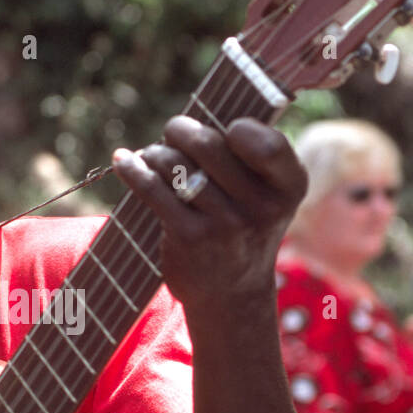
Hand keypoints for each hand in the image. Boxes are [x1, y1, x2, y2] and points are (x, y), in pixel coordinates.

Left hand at [112, 116, 307, 317]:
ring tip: (153, 156)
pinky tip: (124, 161)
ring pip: (176, 164)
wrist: (232, 294)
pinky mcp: (190, 237)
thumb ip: (251, 157)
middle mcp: (262, 206)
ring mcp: (225, 223)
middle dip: (182, 130)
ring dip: (157, 153)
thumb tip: (195, 117)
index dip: (240, 129)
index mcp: (289, 187)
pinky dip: (133, 169)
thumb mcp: (268, 197)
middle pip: (209, 144)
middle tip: (173, 131)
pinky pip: (153, 188)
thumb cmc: (245, 230)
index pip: (267, 141)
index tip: (224, 131)